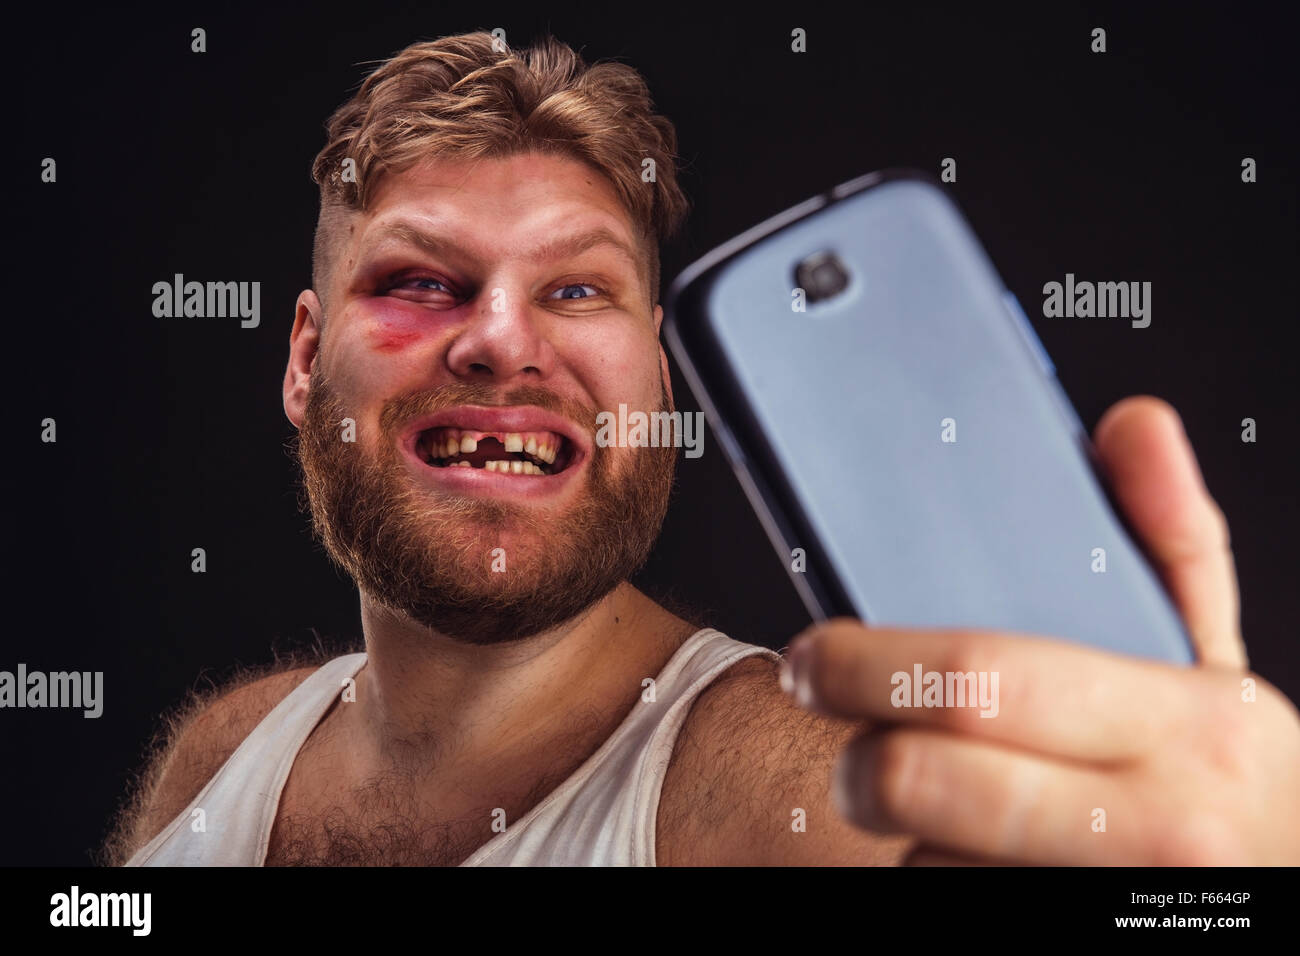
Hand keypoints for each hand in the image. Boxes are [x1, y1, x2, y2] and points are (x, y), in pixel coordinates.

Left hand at [781, 396, 1299, 863]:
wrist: (1286, 908)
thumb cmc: (1232, 785)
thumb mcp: (1218, 666)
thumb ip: (1173, 544)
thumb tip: (1133, 423)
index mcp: (1190, 726)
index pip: (978, 679)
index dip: (866, 664)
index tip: (813, 655)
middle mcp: (1155, 830)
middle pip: (917, 779)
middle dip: (855, 756)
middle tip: (851, 739)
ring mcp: (1098, 906)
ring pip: (921, 859)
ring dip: (908, 831)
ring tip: (949, 805)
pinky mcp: (1054, 944)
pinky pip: (941, 903)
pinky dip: (939, 878)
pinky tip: (981, 858)